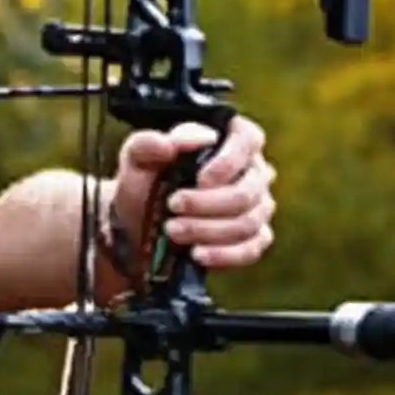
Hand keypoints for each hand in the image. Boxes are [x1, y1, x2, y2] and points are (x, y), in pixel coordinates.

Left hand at [109, 115, 275, 268]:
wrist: (139, 223)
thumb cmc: (145, 182)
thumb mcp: (136, 159)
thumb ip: (147, 144)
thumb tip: (170, 144)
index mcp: (230, 140)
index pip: (248, 140)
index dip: (228, 161)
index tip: (199, 179)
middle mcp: (252, 171)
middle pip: (247, 191)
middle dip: (207, 204)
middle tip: (172, 206)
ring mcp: (258, 206)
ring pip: (248, 222)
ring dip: (207, 230)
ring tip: (173, 230)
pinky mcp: (255, 238)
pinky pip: (251, 249)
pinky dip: (222, 254)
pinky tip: (196, 253)